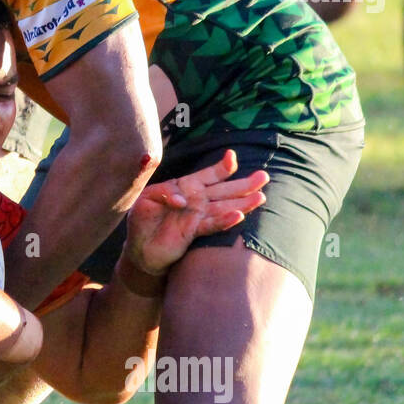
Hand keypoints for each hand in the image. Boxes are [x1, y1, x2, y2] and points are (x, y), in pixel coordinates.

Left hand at [123, 149, 268, 276]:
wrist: (140, 247)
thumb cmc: (143, 218)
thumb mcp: (147, 198)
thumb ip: (164, 192)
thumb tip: (182, 199)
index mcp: (187, 186)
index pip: (209, 175)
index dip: (222, 167)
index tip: (232, 157)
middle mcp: (197, 200)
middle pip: (224, 190)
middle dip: (244, 184)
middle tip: (264, 177)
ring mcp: (197, 216)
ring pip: (223, 207)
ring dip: (242, 202)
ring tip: (261, 197)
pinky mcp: (194, 231)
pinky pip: (212, 225)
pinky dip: (224, 221)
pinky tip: (238, 216)